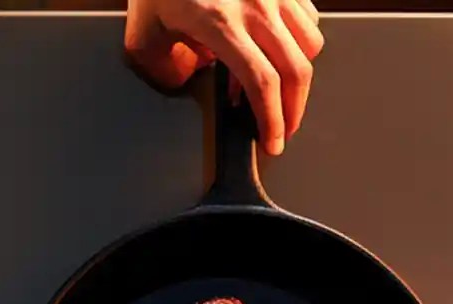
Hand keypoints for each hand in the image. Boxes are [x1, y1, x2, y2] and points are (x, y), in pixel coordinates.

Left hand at [124, 0, 323, 155]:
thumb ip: (165, 69)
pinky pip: (307, 18)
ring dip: (296, 75)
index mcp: (219, 22)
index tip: (272, 141)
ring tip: (270, 92)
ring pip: (310, 43)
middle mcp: (256, 4)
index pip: (262, 81)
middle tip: (282, 129)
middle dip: (293, 109)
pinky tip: (274, 53)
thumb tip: (190, 87)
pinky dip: (298, 44)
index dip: (272, 119)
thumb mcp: (143, 33)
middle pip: (296, 69)